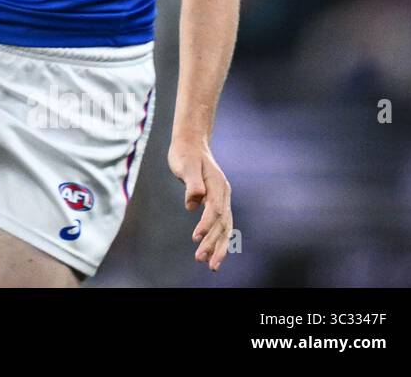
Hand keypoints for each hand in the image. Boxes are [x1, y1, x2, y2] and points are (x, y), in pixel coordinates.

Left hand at [168, 136, 232, 271]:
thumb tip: (193, 202)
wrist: (191, 144)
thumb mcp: (185, 164)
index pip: (215, 209)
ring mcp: (222, 199)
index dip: (206, 224)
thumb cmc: (185, 154)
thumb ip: (191, 182)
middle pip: (223, 223)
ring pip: (225, 228)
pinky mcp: (217, 203)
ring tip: (211, 265)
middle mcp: (223, 194)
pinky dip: (219, 239)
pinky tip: (213, 252)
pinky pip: (222, 225)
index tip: (195, 237)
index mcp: (217, 185)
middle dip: (215, 243)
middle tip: (202, 260)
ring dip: (219, 247)